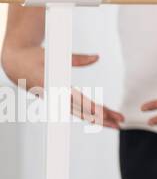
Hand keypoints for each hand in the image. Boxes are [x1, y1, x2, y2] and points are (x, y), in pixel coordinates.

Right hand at [1, 42, 122, 128]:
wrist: (14, 64)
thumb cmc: (34, 57)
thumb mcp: (54, 55)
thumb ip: (77, 58)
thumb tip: (97, 57)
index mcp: (53, 88)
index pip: (77, 100)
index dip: (91, 107)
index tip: (105, 114)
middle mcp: (54, 97)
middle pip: (81, 111)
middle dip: (101, 118)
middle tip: (120, 122)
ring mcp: (55, 100)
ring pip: (79, 112)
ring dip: (98, 118)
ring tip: (116, 123)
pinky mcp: (56, 100)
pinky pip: (75, 109)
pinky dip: (89, 113)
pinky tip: (102, 118)